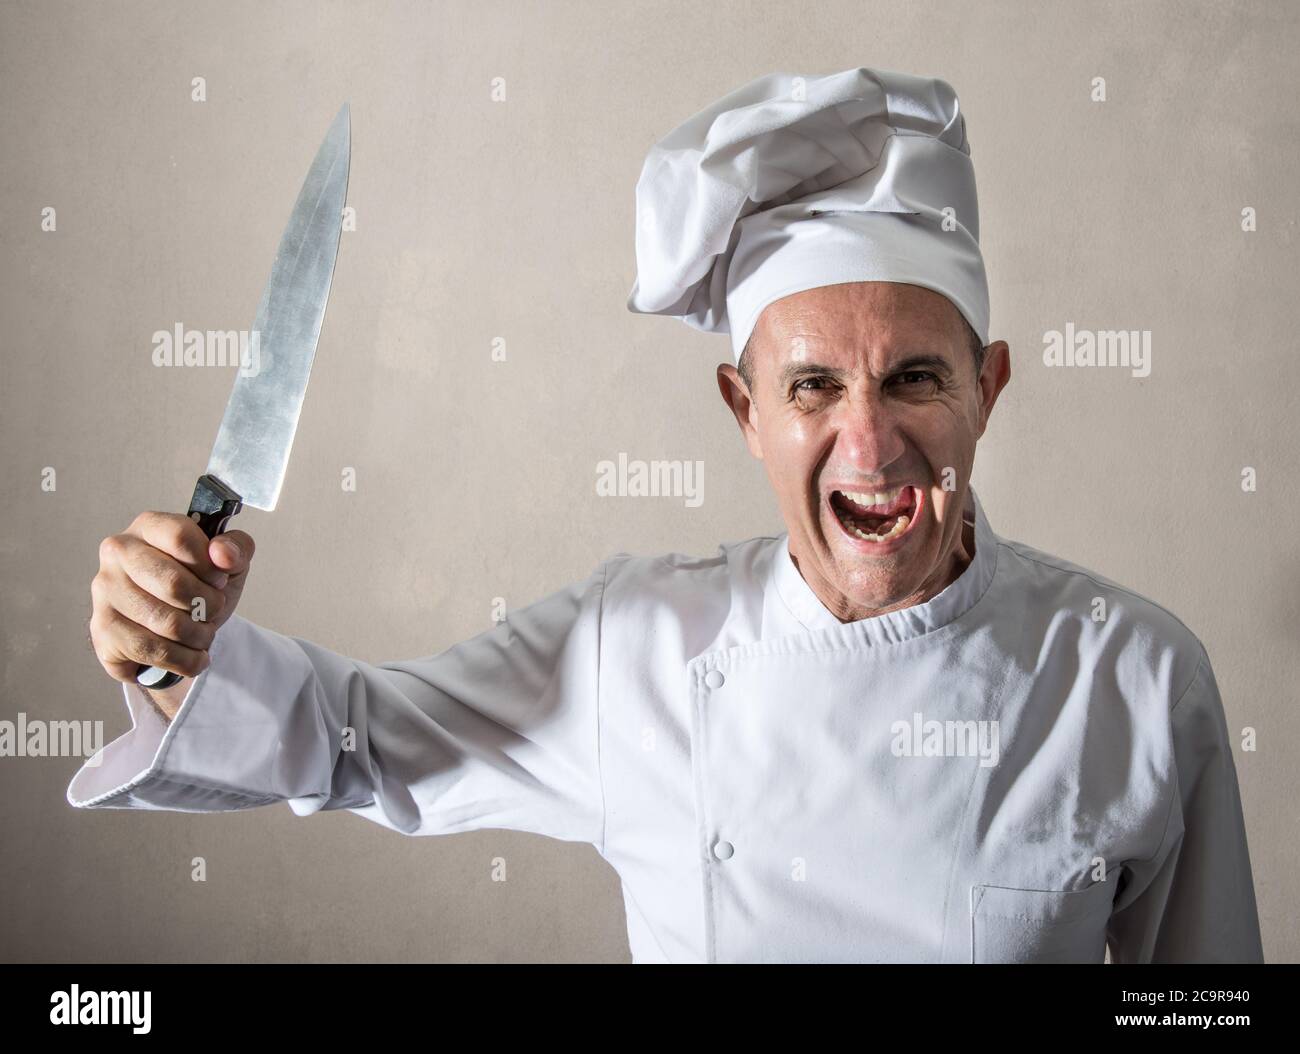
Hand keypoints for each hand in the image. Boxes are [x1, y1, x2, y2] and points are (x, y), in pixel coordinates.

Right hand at [89, 512, 254, 686]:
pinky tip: (193, 655)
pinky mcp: (102, 629)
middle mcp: (118, 553)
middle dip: (208, 605)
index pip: (180, 537)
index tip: (219, 580)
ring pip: (166, 623)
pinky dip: (185, 659)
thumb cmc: (197, 584)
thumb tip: (223, 554)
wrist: (173, 626)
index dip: (210, 565)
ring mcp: (105, 592)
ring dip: (199, 636)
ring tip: (204, 632)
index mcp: (149, 526)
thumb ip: (236, 548)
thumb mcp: (228, 562)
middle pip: (173, 584)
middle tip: (213, 609)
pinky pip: (153, 651)